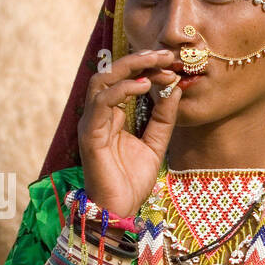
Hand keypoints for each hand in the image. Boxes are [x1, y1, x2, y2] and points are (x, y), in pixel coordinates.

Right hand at [77, 48, 182, 217]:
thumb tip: (175, 88)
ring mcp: (92, 123)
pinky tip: (144, 86)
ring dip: (130, 67)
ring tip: (156, 63)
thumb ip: (163, 118)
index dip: (148, 68)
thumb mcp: (156, 144)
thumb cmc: (132, 180)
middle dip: (140, 59)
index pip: (126, 80)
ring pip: (103, 80)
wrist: (119, 209)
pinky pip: (101, 103)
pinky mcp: (90, 134)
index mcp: (113, 115)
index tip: (173, 64)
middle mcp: (99, 115)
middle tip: (166, 54)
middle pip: (112, 73)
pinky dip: (122, 90)